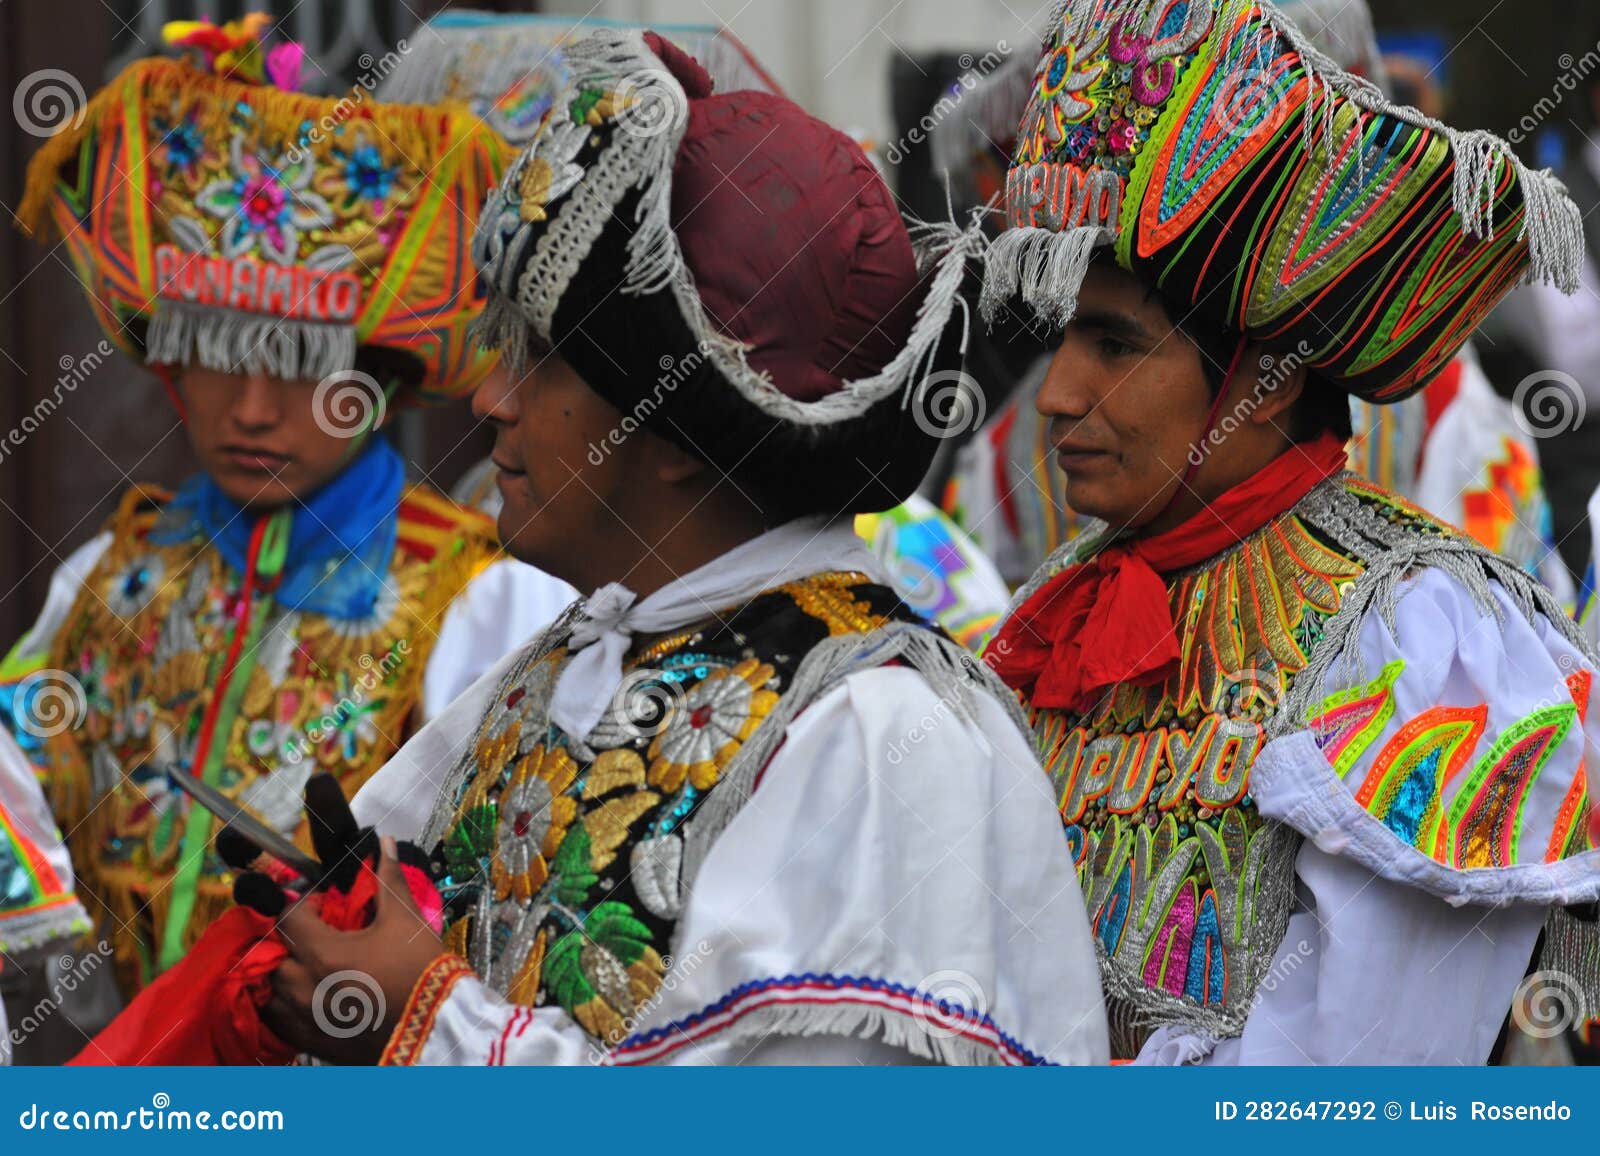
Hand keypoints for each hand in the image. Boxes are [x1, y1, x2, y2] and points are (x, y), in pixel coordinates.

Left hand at [260, 836, 445, 1064]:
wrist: (434, 1031)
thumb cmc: (420, 972)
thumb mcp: (405, 921)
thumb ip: (388, 880)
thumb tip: (386, 842)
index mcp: (321, 953)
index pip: (287, 916)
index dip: (303, 905)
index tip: (324, 907)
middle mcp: (301, 987)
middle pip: (271, 953)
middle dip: (289, 939)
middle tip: (317, 935)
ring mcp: (301, 1019)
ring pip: (268, 990)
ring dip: (282, 973)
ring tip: (308, 967)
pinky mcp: (308, 1042)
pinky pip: (277, 1021)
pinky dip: (283, 1006)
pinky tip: (308, 997)